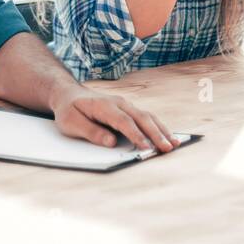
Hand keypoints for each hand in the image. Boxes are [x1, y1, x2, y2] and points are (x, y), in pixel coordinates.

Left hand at [51, 86, 179, 152]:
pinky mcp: (128, 109)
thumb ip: (91, 132)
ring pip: (148, 116)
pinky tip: (167, 136)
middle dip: (156, 134)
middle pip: (142, 118)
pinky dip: (158, 127)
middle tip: (167, 148)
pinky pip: (146, 117)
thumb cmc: (69, 110)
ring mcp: (125, 105)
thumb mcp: (71, 123)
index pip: (124, 122)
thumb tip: (110, 142)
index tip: (146, 148)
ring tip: (174, 144)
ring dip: (161, 130)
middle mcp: (119, 103)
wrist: (69, 94)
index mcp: (104, 106)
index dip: (136, 135)